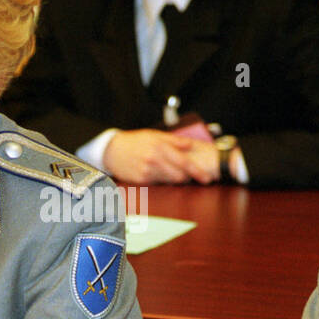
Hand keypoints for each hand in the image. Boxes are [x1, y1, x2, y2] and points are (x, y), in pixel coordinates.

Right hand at [104, 129, 219, 183]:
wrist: (111, 150)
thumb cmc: (135, 141)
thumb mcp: (155, 135)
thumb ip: (174, 141)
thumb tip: (191, 145)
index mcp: (159, 147)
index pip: (183, 162)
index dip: (197, 171)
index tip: (207, 178)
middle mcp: (153, 160)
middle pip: (179, 175)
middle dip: (187, 176)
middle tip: (193, 176)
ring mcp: (146, 171)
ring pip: (169, 181)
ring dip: (176, 179)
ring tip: (175, 173)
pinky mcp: (141, 181)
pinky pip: (159, 184)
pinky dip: (163, 180)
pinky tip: (160, 174)